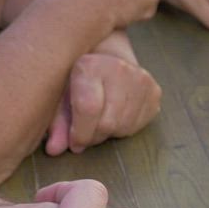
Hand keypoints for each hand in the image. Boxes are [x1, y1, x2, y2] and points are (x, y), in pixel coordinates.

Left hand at [46, 31, 161, 155]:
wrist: (107, 57)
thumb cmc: (78, 80)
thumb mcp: (60, 96)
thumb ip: (57, 122)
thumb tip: (54, 150)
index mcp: (90, 65)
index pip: (88, 108)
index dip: (80, 133)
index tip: (74, 143)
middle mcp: (119, 69)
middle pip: (108, 122)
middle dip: (93, 136)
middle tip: (85, 135)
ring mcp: (141, 80)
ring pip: (124, 127)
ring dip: (108, 133)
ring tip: (99, 123)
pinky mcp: (154, 91)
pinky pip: (139, 125)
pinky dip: (124, 128)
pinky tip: (115, 117)